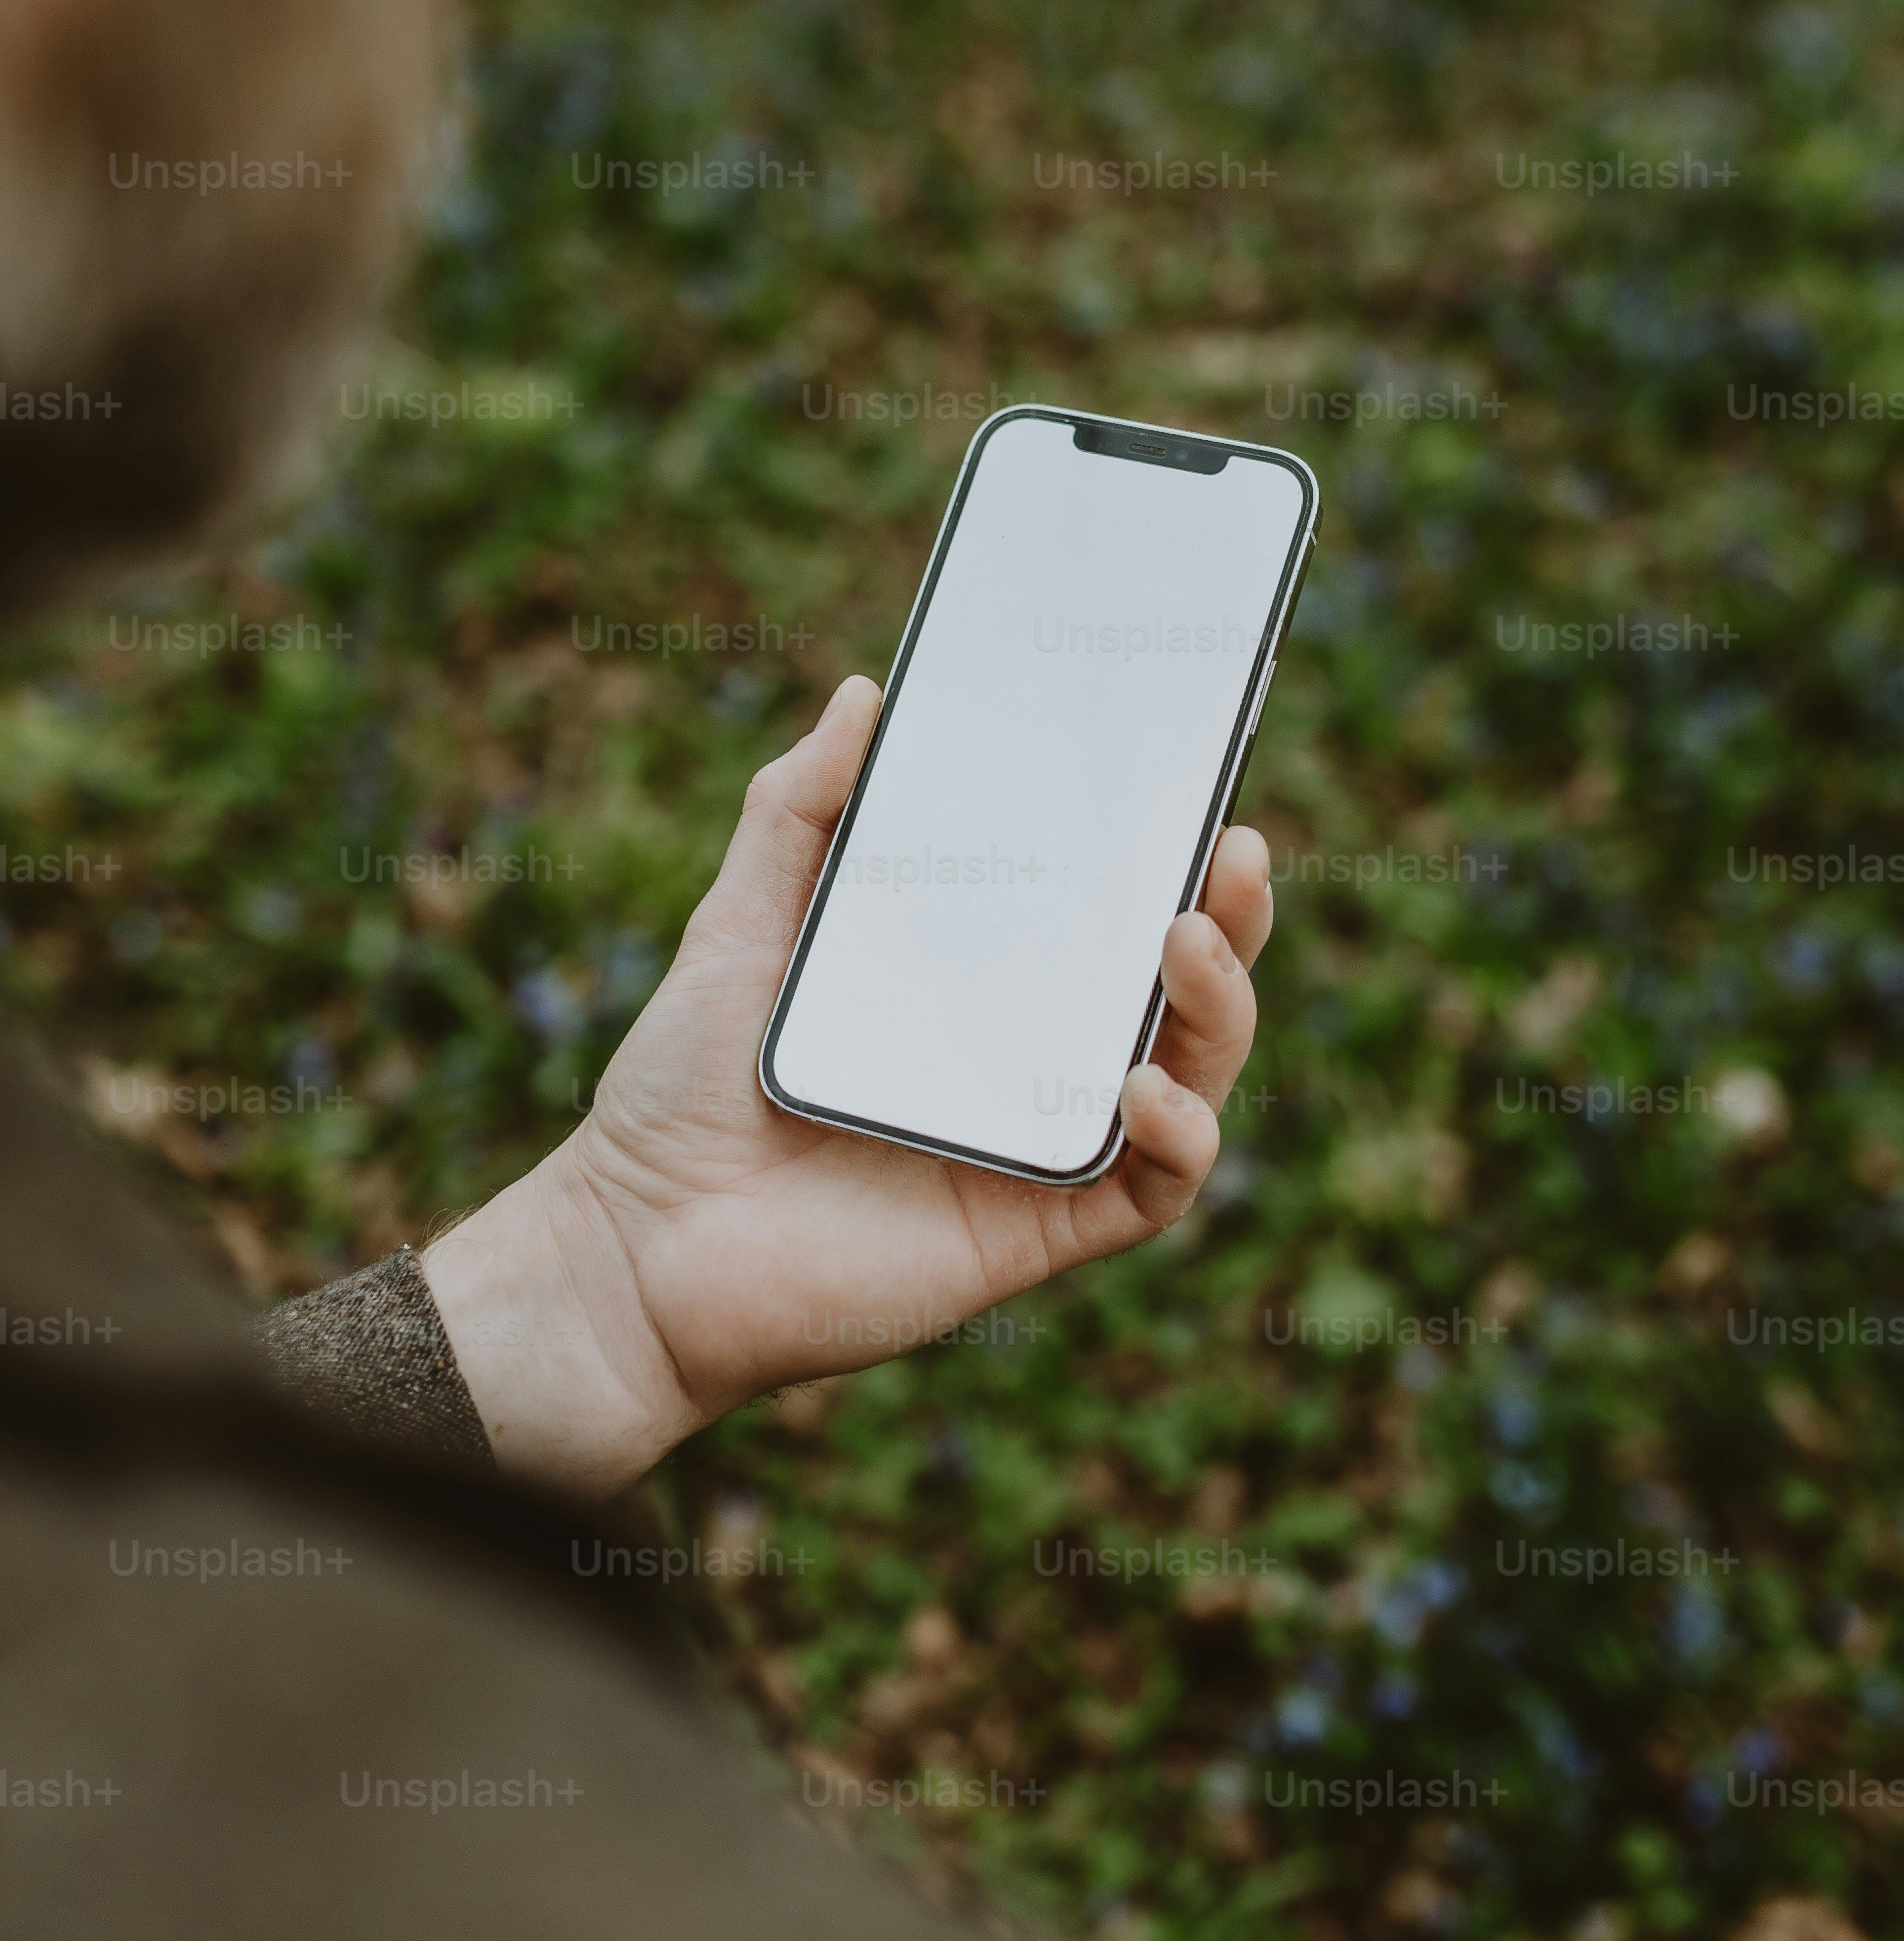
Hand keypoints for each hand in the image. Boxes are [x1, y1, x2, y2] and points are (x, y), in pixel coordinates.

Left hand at [422, 674, 1274, 1497]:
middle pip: (1176, 987)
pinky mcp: (1034, 1232)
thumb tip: (862, 692)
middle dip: (1229, 916)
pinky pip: (1152, 1191)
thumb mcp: (739, 924)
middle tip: (1233, 845)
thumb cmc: (680, 1091)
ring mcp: (1038, 1146)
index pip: (1106, 912)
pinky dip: (1176, 1137)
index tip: (1197, 781)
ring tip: (1191, 939)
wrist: (633, 1248)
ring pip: (1191, 1078)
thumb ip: (796, 811)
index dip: (1169, 853)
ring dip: (1218, 1008)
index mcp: (978, 986)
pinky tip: (1140, 1085)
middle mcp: (1026, 1061)